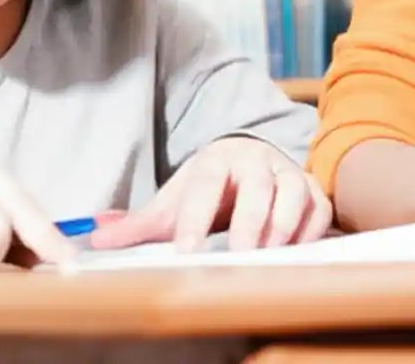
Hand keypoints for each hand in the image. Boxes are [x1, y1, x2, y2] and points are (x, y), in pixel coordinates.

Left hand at [89, 137, 332, 252]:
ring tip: (269, 253)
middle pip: (258, 185)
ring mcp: (288, 174)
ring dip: (284, 223)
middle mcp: (256, 162)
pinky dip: (311, 230)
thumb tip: (94, 237)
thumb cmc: (207, 189)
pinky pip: (320, 209)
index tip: (186, 251)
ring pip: (295, 192)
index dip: (196, 217)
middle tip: (239, 254)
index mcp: (216, 160)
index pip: (206, 185)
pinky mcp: (313, 191)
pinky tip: (295, 252)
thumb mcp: (172, 202)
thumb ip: (137, 224)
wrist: (246, 162)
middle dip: (251, 220)